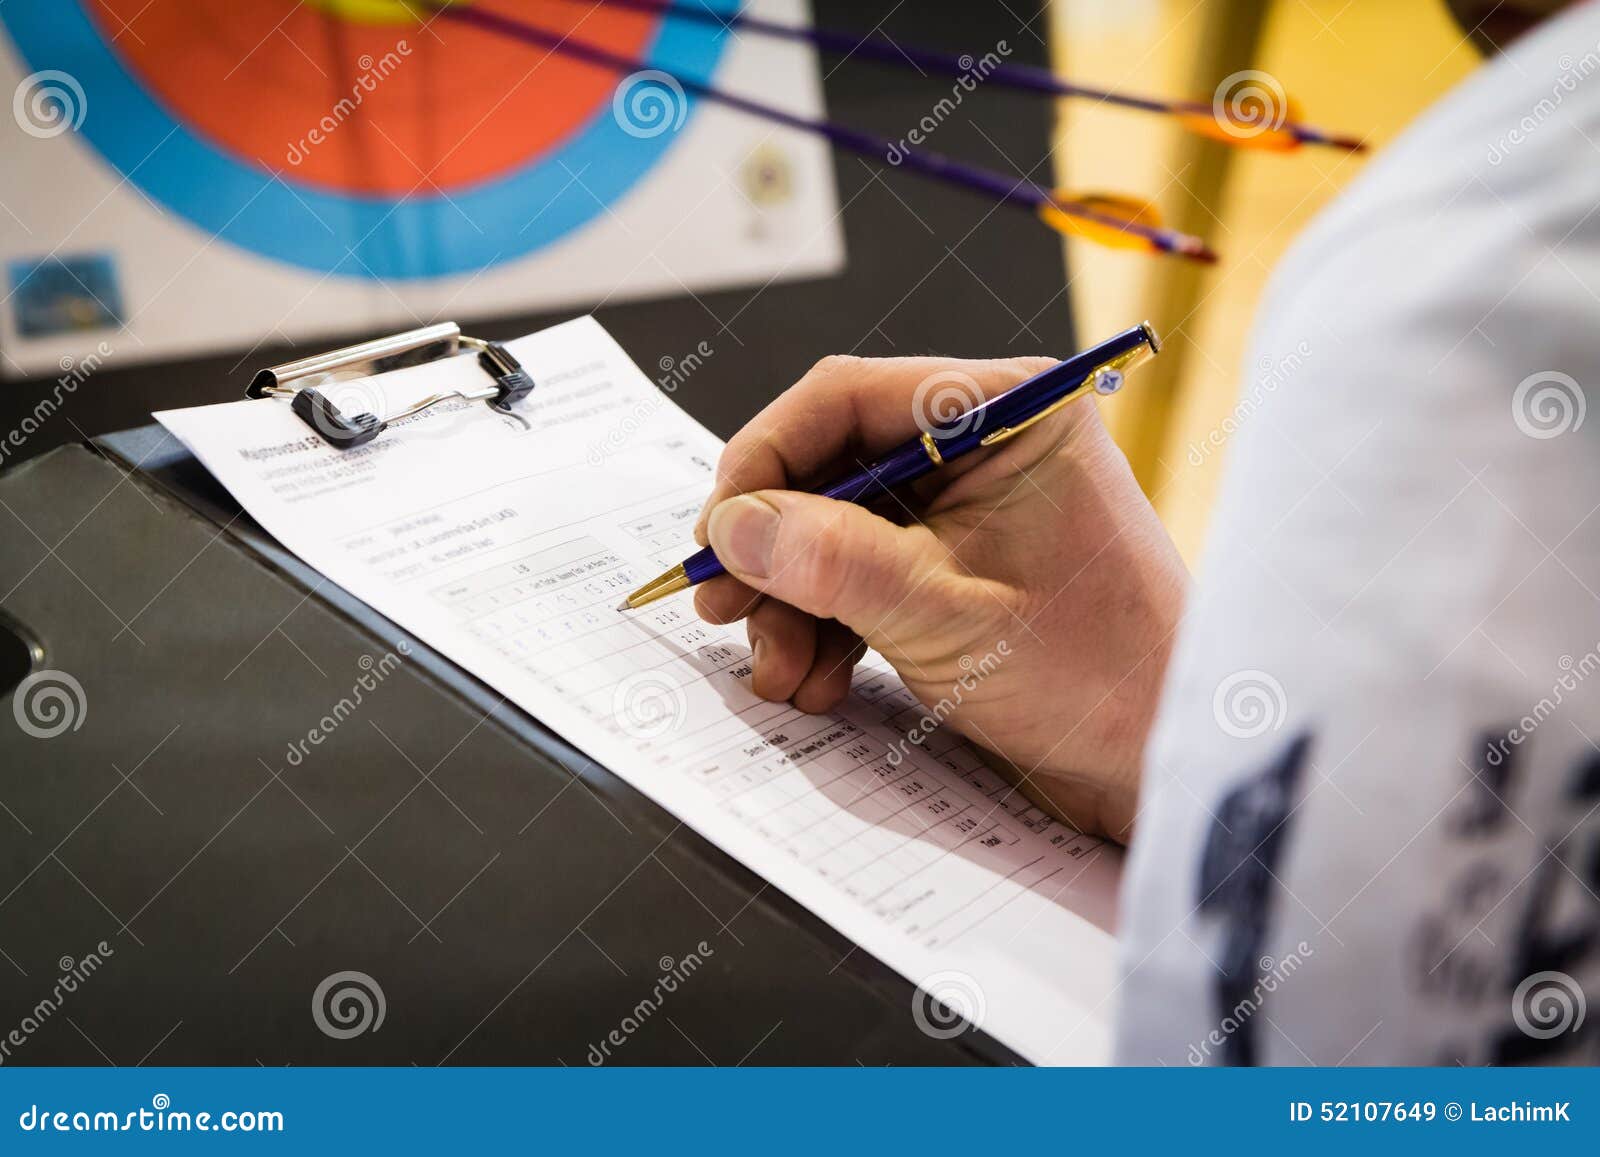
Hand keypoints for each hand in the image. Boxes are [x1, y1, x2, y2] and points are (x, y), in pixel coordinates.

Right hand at [690, 355, 1188, 841]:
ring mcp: (966, 509)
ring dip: (792, 601)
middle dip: (774, 549)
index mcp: (1004, 412)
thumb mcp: (945, 613)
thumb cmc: (1099, 675)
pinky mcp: (954, 567)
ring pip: (835, 529)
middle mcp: (982, 446)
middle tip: (725, 608)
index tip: (719, 529)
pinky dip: (826, 624)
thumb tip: (736, 526)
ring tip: (778, 671)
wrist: (1160, 763)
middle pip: (831, 467)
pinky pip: (861, 574)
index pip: (846, 397)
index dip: (765, 458)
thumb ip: (832, 562)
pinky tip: (815, 678)